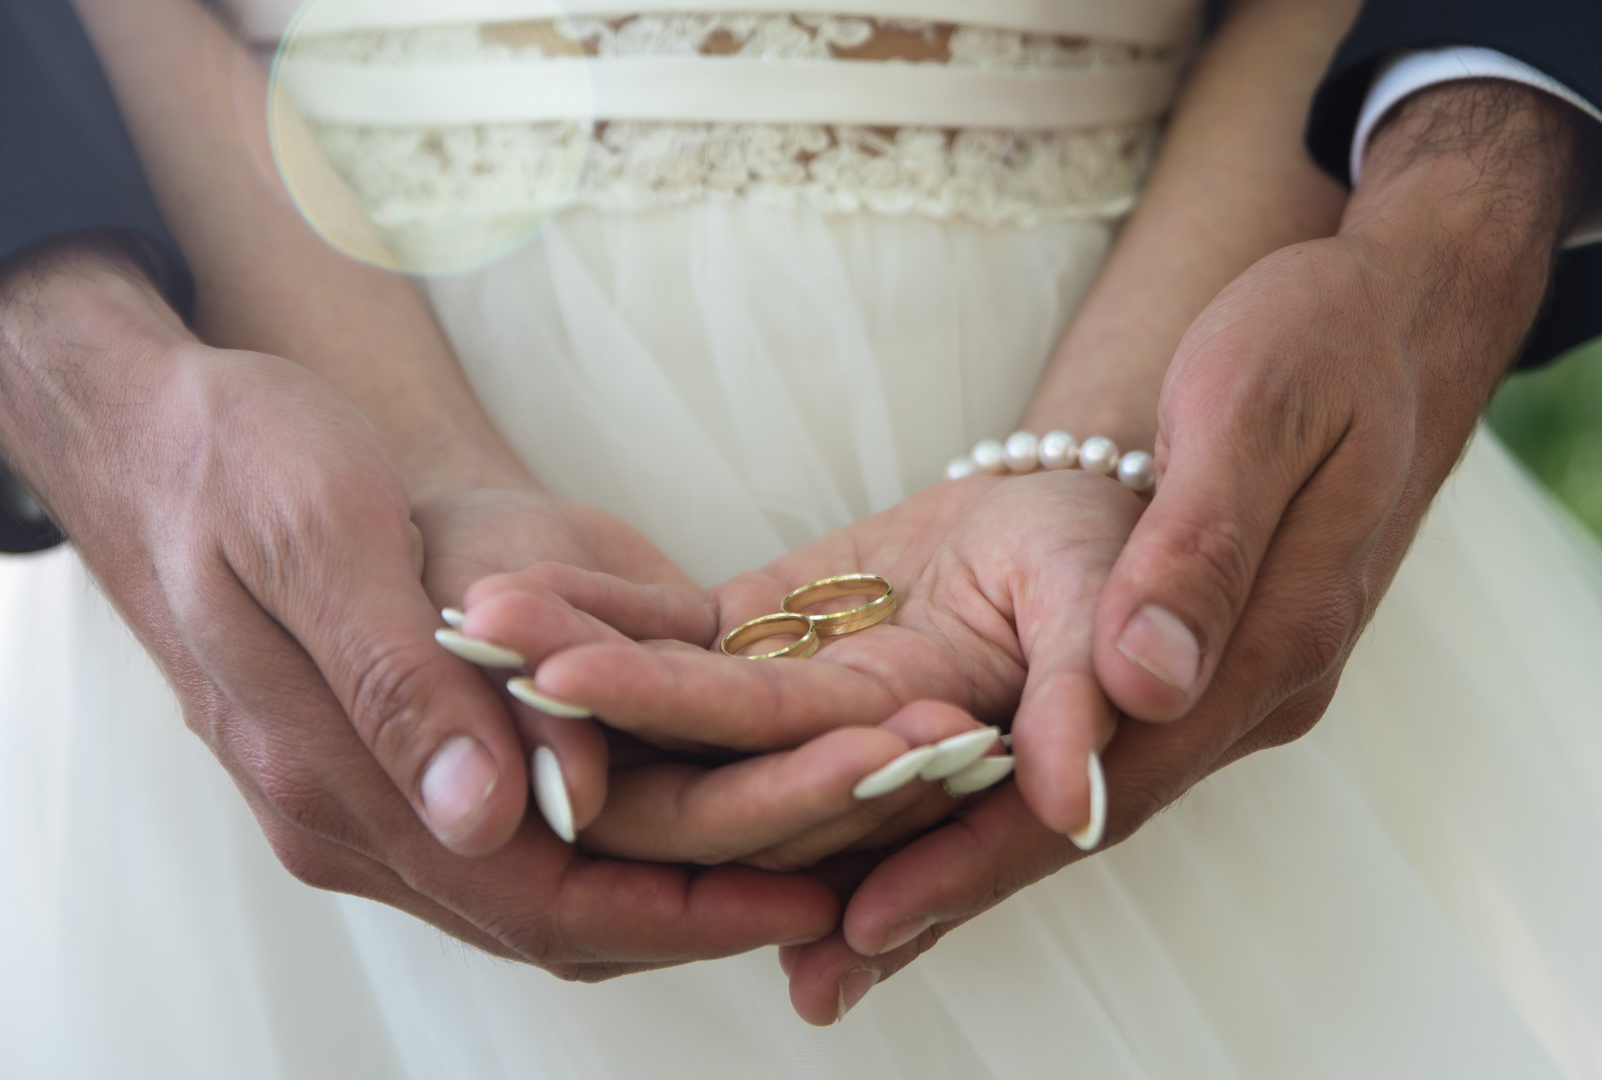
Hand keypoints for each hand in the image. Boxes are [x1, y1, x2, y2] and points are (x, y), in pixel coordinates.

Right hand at [0, 239, 836, 975]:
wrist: (164, 435)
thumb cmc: (239, 458)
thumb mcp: (317, 534)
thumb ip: (398, 679)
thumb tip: (489, 819)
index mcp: (332, 780)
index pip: (538, 903)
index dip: (684, 909)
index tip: (813, 890)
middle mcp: (352, 824)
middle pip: (564, 922)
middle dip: (716, 902)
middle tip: (859, 862)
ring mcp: (370, 806)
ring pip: (553, 897)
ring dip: (686, 881)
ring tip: (820, 840)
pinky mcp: (392, 769)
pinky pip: (531, 845)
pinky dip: (630, 842)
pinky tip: (712, 800)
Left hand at [457, 468, 1145, 869]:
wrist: (1082, 510)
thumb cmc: (1122, 548)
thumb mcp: (1113, 608)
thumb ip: (1089, 701)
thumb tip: (1075, 805)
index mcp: (938, 759)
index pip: (825, 785)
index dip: (733, 777)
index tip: (602, 738)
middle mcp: (850, 754)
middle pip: (718, 760)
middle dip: (610, 728)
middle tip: (505, 687)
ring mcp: (796, 702)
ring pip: (675, 703)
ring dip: (579, 665)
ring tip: (479, 619)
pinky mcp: (766, 642)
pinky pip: (673, 633)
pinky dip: (600, 606)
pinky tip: (511, 585)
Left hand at [779, 80, 1601, 1022]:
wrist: (1388, 323)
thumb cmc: (1314, 340)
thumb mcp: (1258, 407)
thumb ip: (1202, 545)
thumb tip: (1145, 686)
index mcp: (1269, 640)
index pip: (1111, 781)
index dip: (985, 852)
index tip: (876, 913)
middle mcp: (1249, 691)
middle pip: (1082, 819)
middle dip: (951, 894)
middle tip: (819, 974)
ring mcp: (1227, 684)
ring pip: (1080, 799)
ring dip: (965, 867)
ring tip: (841, 937)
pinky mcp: (1199, 662)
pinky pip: (1089, 751)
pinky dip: (1002, 798)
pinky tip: (928, 828)